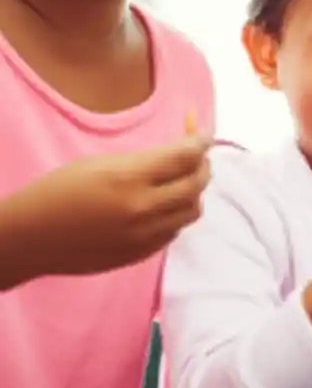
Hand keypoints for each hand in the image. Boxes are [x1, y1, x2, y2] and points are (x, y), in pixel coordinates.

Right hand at [0, 134, 213, 287]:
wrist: (30, 238)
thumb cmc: (59, 191)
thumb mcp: (102, 162)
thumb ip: (148, 159)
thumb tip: (184, 148)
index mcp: (131, 178)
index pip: (186, 156)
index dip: (201, 141)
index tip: (204, 133)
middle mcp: (144, 209)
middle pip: (197, 183)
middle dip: (202, 165)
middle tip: (198, 155)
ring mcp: (145, 236)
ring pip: (192, 210)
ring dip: (193, 192)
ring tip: (182, 180)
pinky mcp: (141, 254)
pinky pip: (174, 231)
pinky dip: (177, 214)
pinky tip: (164, 205)